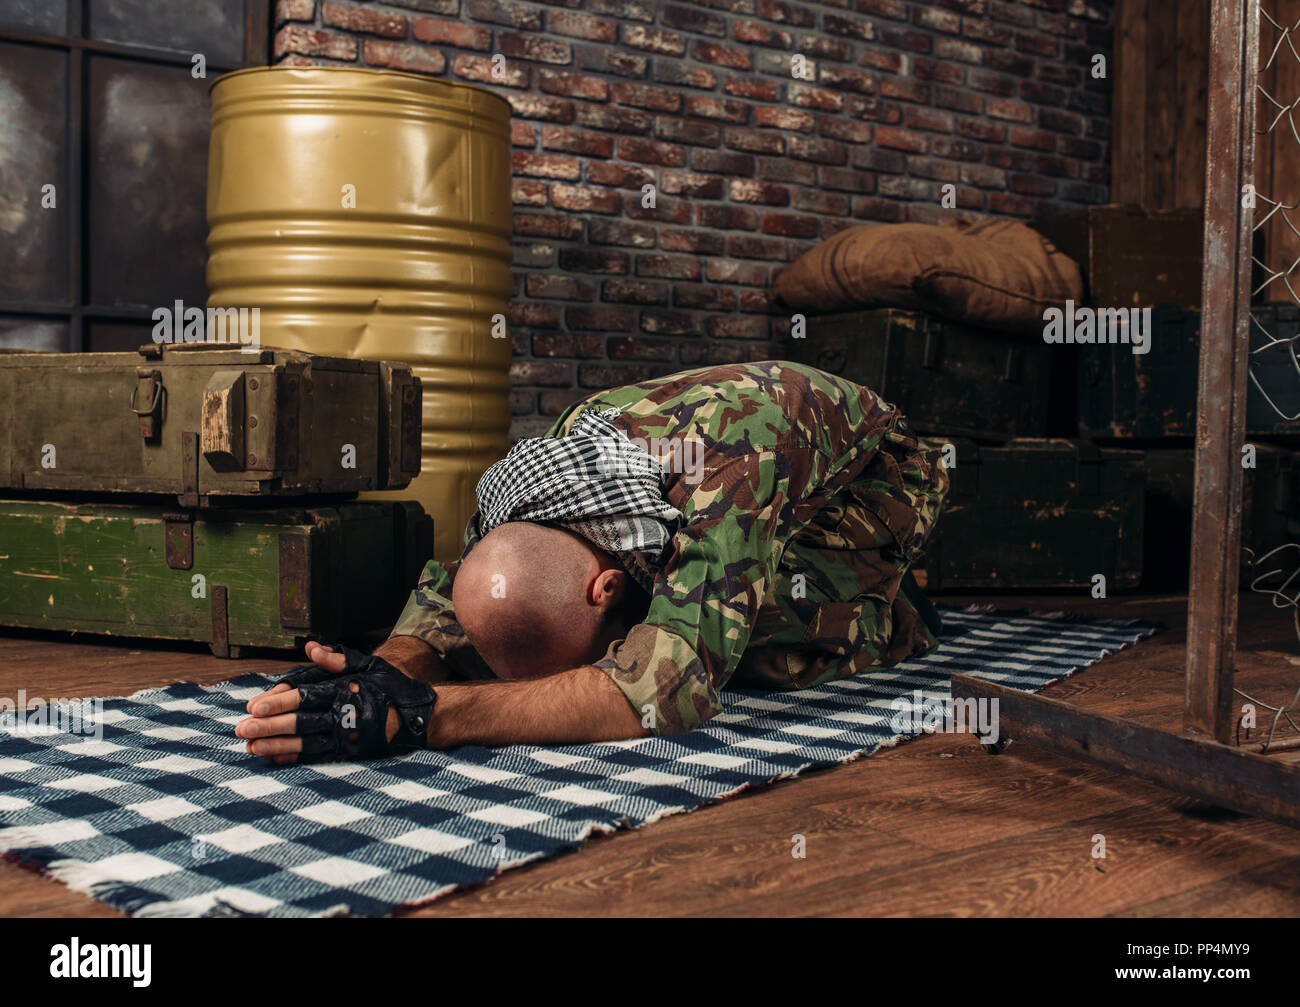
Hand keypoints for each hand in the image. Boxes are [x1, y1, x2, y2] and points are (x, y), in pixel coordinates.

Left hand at [235, 644, 435, 763]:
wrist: (421, 717)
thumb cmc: (393, 687)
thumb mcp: (371, 665)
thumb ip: (338, 660)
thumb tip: (311, 647)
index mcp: (345, 691)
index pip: (306, 696)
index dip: (279, 702)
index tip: (254, 706)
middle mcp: (344, 715)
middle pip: (300, 721)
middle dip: (268, 726)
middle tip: (241, 729)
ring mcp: (347, 737)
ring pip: (305, 742)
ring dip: (276, 745)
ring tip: (250, 747)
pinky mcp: (351, 753)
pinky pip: (318, 756)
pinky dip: (295, 757)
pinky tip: (274, 758)